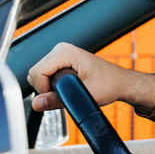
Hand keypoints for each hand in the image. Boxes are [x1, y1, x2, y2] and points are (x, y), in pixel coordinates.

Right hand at [27, 42, 154, 111]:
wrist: (119, 82)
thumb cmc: (108, 85)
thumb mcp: (83, 96)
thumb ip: (57, 100)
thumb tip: (37, 104)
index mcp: (66, 52)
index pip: (36, 72)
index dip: (44, 89)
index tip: (59, 95)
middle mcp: (61, 50)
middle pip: (35, 74)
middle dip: (46, 89)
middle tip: (68, 93)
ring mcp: (60, 54)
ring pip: (38, 76)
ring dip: (50, 88)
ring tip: (70, 89)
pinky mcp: (60, 61)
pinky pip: (45, 76)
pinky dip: (52, 85)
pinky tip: (68, 86)